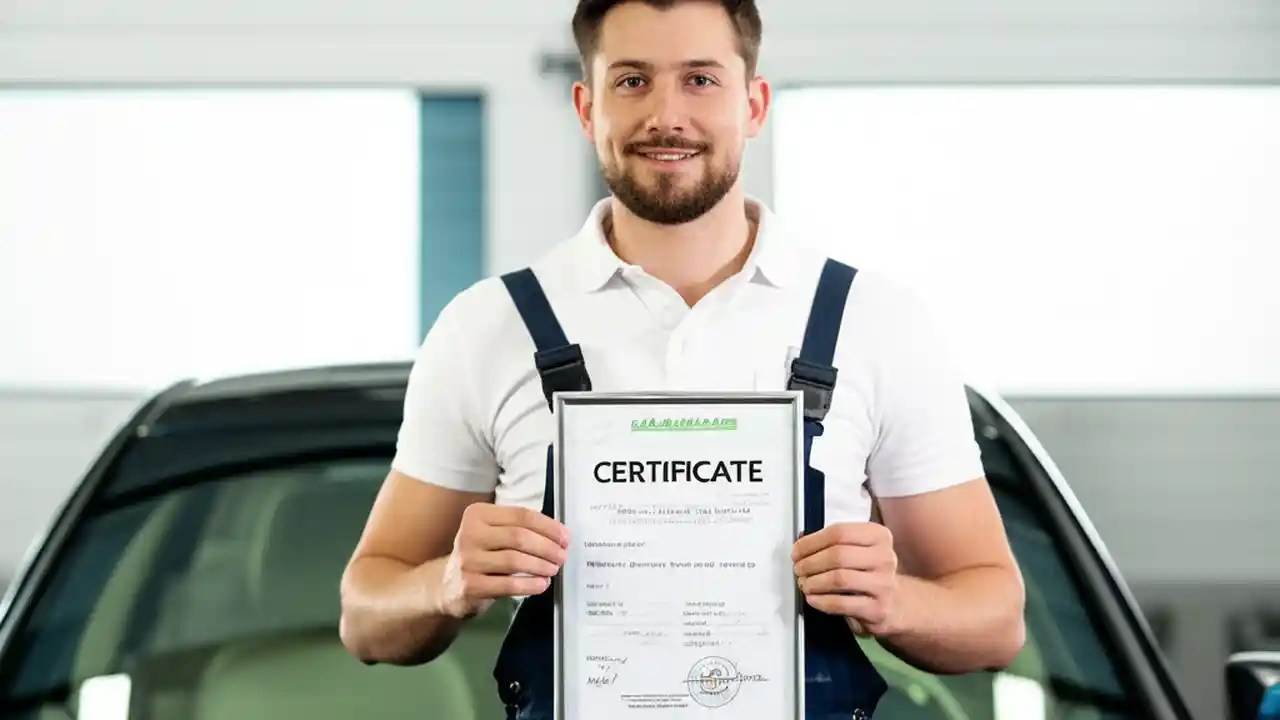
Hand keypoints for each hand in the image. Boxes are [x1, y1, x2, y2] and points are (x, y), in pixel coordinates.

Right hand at [439, 503, 568, 618]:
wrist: (448, 585)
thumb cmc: (480, 554)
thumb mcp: (492, 533)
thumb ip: (518, 528)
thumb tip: (559, 534)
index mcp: (478, 514)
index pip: (521, 515)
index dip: (548, 526)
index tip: (565, 537)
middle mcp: (470, 534)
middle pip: (519, 537)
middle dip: (547, 547)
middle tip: (562, 556)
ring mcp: (468, 561)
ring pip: (515, 560)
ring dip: (541, 565)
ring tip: (554, 569)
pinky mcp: (471, 586)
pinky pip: (508, 584)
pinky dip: (530, 585)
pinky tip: (542, 584)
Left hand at [792, 522, 898, 636]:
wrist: (895, 605)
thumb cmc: (868, 573)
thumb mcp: (857, 551)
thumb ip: (831, 542)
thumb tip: (800, 541)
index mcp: (878, 536)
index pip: (839, 532)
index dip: (811, 542)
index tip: (797, 551)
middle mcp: (885, 558)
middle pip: (838, 555)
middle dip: (810, 563)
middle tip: (799, 569)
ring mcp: (884, 584)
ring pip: (839, 579)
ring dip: (814, 582)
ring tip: (805, 584)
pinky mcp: (878, 609)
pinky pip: (841, 603)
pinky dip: (821, 601)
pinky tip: (813, 599)